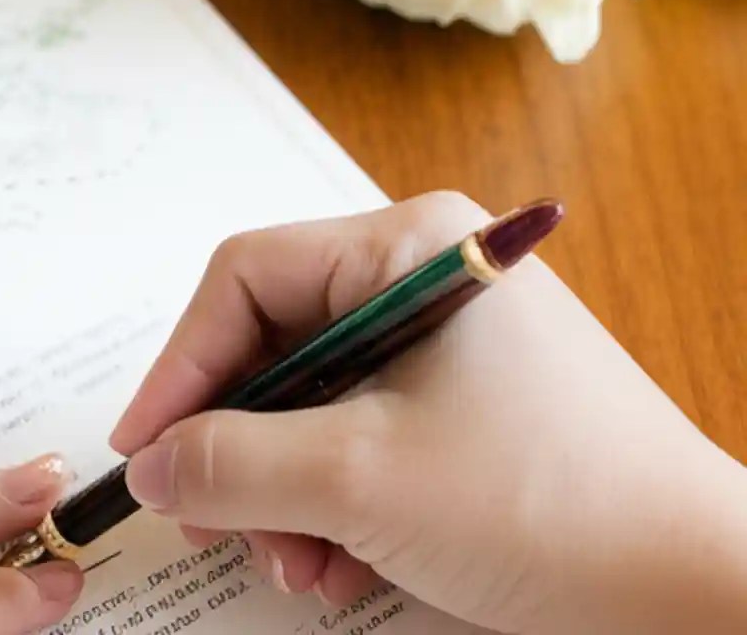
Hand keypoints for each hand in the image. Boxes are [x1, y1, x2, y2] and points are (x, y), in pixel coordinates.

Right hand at [109, 191, 746, 634]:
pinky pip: (357, 441)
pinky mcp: (459, 409)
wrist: (692, 588)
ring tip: (295, 561)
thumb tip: (151, 464)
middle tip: (210, 520)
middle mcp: (423, 279)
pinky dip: (331, 507)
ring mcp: (445, 347)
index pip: (245, 281)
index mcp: (408, 246)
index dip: (180, 366)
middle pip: (274, 347)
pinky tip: (338, 567)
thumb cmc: (544, 502)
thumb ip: (230, 463)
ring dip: (281, 493)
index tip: (142, 448)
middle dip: (236, 447)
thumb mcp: (357, 478)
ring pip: (310, 406)